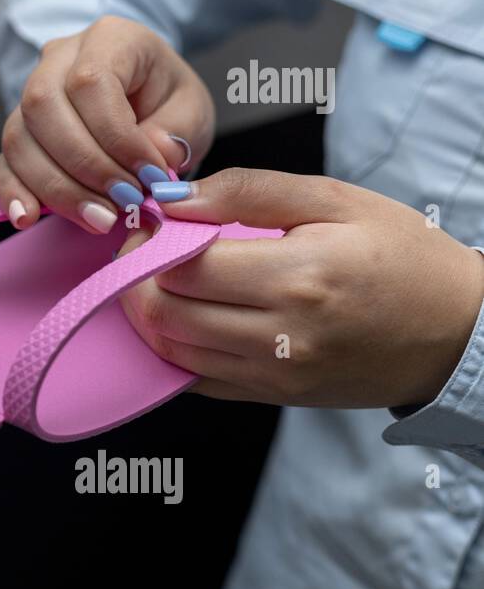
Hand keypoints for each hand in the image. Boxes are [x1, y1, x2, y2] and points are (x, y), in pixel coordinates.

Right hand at [0, 16, 214, 233]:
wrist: (142, 99)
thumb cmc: (166, 99)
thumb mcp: (192, 107)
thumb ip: (180, 129)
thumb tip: (155, 154)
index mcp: (108, 39)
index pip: (91, 82)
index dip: (116, 137)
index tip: (148, 176)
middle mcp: (57, 59)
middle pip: (43, 107)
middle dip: (84, 165)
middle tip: (123, 202)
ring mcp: (29, 94)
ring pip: (19, 137)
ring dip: (57, 187)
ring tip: (99, 218)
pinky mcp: (20, 132)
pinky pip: (4, 161)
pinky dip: (14, 193)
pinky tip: (30, 218)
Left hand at [118, 168, 483, 408]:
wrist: (457, 331)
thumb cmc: (401, 256)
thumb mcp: (336, 200)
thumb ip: (249, 190)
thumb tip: (175, 196)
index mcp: (300, 276)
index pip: (184, 265)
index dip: (150, 241)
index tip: (150, 221)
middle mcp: (283, 335)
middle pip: (167, 310)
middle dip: (137, 276)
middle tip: (143, 248)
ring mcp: (276, 375)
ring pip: (171, 349)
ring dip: (148, 312)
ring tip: (158, 278)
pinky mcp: (274, 397)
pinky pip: (195, 380)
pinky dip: (173, 348)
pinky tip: (182, 315)